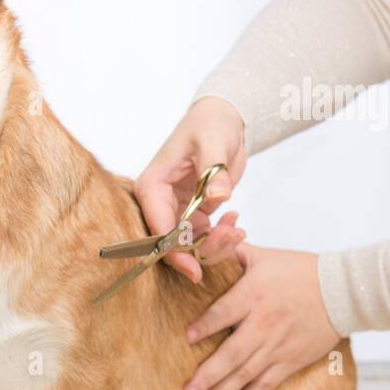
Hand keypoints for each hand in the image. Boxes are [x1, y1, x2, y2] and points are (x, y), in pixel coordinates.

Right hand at [135, 96, 247, 282]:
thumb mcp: (212, 142)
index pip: (157, 228)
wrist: (223, 120)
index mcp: (152, 187)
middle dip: (202, 250)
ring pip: (190, 246)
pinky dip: (222, 236)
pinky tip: (234, 219)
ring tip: (237, 228)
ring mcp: (177, 211)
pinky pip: (204, 238)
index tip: (194, 269)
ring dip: (215, 245)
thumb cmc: (210, 124)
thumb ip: (212, 170)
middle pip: (172, 244)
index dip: (174, 252)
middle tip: (231, 239)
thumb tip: (216, 195)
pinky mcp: (194, 214)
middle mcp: (159, 203)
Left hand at [183, 245, 339, 389]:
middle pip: (231, 354)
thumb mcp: (263, 257)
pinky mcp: (291, 361)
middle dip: (207, 376)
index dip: (204, 326)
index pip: (224, 313)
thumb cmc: (299, 270)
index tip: (186, 339)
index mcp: (254, 295)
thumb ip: (230, 252)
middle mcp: (264, 324)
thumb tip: (201, 241)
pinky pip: (266, 385)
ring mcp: (278, 346)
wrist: (343, 291)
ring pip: (245, 375)